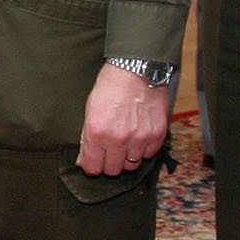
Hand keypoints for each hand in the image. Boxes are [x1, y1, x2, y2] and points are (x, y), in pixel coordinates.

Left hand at [77, 62, 174, 176]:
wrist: (137, 69)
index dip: (92, 166)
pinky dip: (143, 149)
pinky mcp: (157, 135)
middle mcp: (118, 139)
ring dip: (127, 157)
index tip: (94, 161)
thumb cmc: (110, 87)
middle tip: (110, 150)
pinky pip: (148, 154)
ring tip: (126, 141)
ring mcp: (139, 138)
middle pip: (112, 170)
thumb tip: (83, 160)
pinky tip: (139, 135)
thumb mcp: (90, 110)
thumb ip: (87, 138)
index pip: (93, 168)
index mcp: (97, 132)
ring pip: (132, 165)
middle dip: (109, 162)